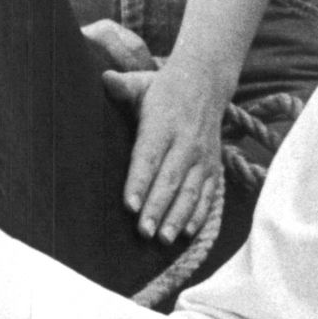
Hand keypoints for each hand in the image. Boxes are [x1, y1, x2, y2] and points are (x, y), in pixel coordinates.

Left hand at [85, 21, 223, 244]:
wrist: (205, 84)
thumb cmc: (162, 89)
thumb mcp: (142, 83)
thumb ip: (123, 86)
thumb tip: (105, 79)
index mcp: (163, 124)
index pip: (149, 156)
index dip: (139, 181)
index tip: (129, 204)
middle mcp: (185, 143)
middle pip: (169, 180)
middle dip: (157, 208)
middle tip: (143, 232)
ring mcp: (201, 157)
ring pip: (189, 191)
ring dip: (178, 217)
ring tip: (164, 239)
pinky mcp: (212, 167)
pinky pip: (207, 194)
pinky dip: (199, 215)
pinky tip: (187, 234)